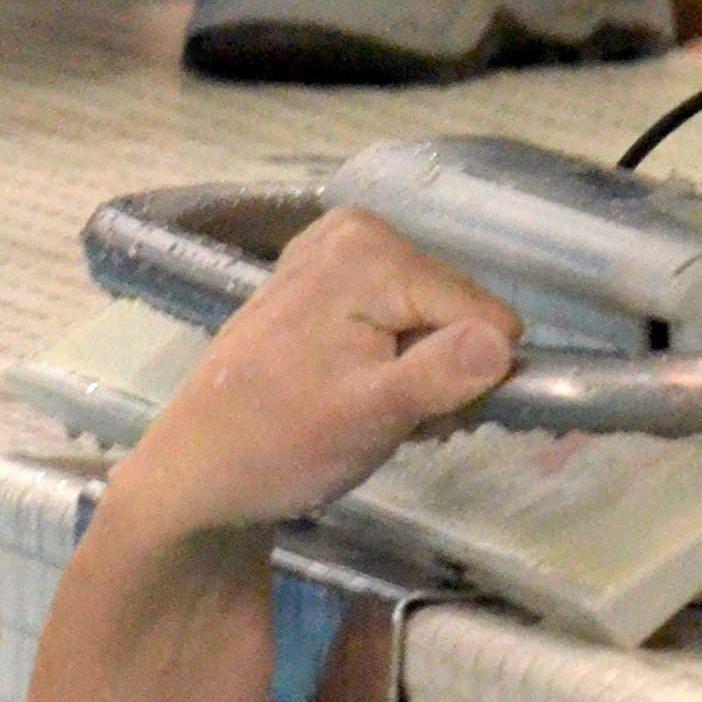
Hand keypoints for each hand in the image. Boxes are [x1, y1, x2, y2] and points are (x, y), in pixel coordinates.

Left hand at [111, 209, 518, 542]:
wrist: (196, 469)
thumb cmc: (277, 445)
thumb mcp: (371, 416)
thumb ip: (442, 375)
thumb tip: (505, 344)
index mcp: (371, 251)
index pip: (488, 318)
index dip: (463, 377)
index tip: (415, 416)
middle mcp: (356, 232)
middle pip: (460, 313)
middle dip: (437, 374)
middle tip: (381, 416)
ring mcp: (334, 253)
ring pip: (433, 321)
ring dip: (414, 376)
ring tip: (360, 408)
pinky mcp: (321, 281)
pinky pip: (396, 319)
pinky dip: (386, 363)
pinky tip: (347, 388)